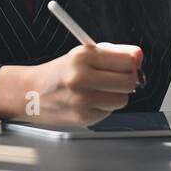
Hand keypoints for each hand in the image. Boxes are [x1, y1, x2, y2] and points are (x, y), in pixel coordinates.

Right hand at [22, 42, 143, 126]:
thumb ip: (113, 53)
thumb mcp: (83, 54)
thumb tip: (139, 56)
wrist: (31, 92)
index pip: (126, 61)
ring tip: (100, 90)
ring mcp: (81, 99)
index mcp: (82, 56)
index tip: (129, 65)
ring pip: (122, 99)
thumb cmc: (60, 72)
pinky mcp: (82, 117)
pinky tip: (89, 101)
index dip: (131, 64)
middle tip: (117, 79)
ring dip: (116, 95)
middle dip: (127, 80)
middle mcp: (81, 77)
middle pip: (128, 81)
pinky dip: (104, 107)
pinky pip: (109, 112)